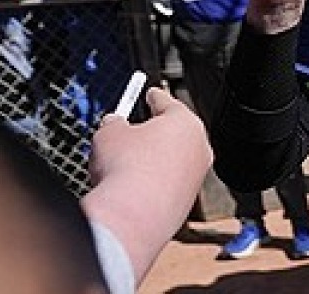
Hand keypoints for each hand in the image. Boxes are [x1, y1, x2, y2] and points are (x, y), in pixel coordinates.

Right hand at [84, 87, 211, 281]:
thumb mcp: (109, 133)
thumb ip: (115, 123)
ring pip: (173, 161)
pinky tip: (133, 187)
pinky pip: (169, 185)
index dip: (155, 97)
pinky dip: (154, 183)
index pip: (168, 103)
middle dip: (155, 131)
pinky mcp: (187, 203)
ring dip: (154, 160)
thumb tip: (115, 124)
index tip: (151, 93)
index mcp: (185, 122)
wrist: (131, 216)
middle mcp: (199, 148)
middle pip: (175, 133)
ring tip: (126, 164)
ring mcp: (196, 177)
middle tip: (135, 130)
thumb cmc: (124, 168)